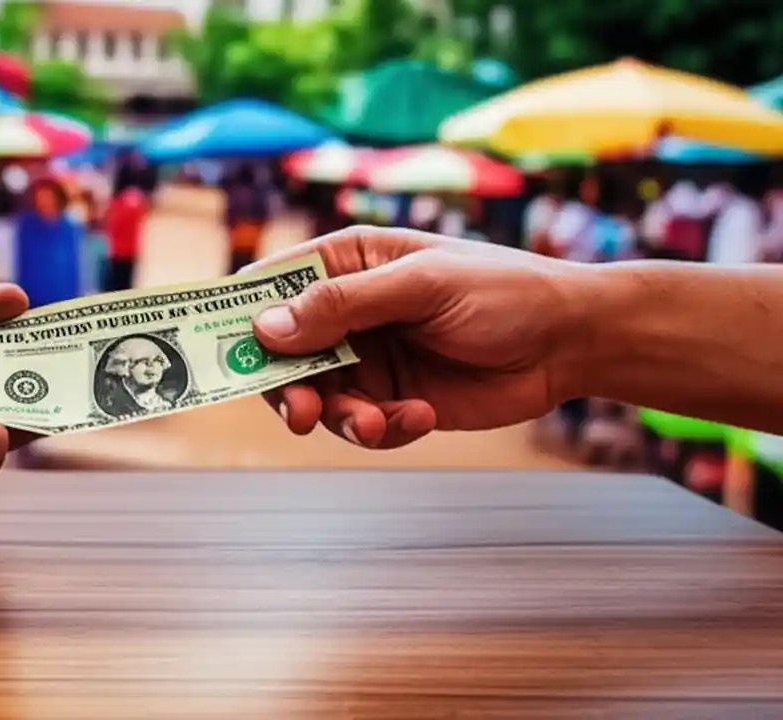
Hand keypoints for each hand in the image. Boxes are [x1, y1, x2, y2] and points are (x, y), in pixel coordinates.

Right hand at [251, 226, 585, 448]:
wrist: (570, 342)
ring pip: (317, 399)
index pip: (268, 286)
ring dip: (340, 418)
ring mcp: (367, 359)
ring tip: (378, 423)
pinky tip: (421, 417)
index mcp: (345, 264)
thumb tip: (265, 326)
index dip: (238, 318)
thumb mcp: (421, 286)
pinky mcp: (391, 400)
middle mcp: (346, 312)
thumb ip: (344, 305)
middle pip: (280, 354)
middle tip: (302, 413)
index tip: (220, 355)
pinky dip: (381, 430)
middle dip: (287, 387)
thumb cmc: (502, 291)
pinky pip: (359, 426)